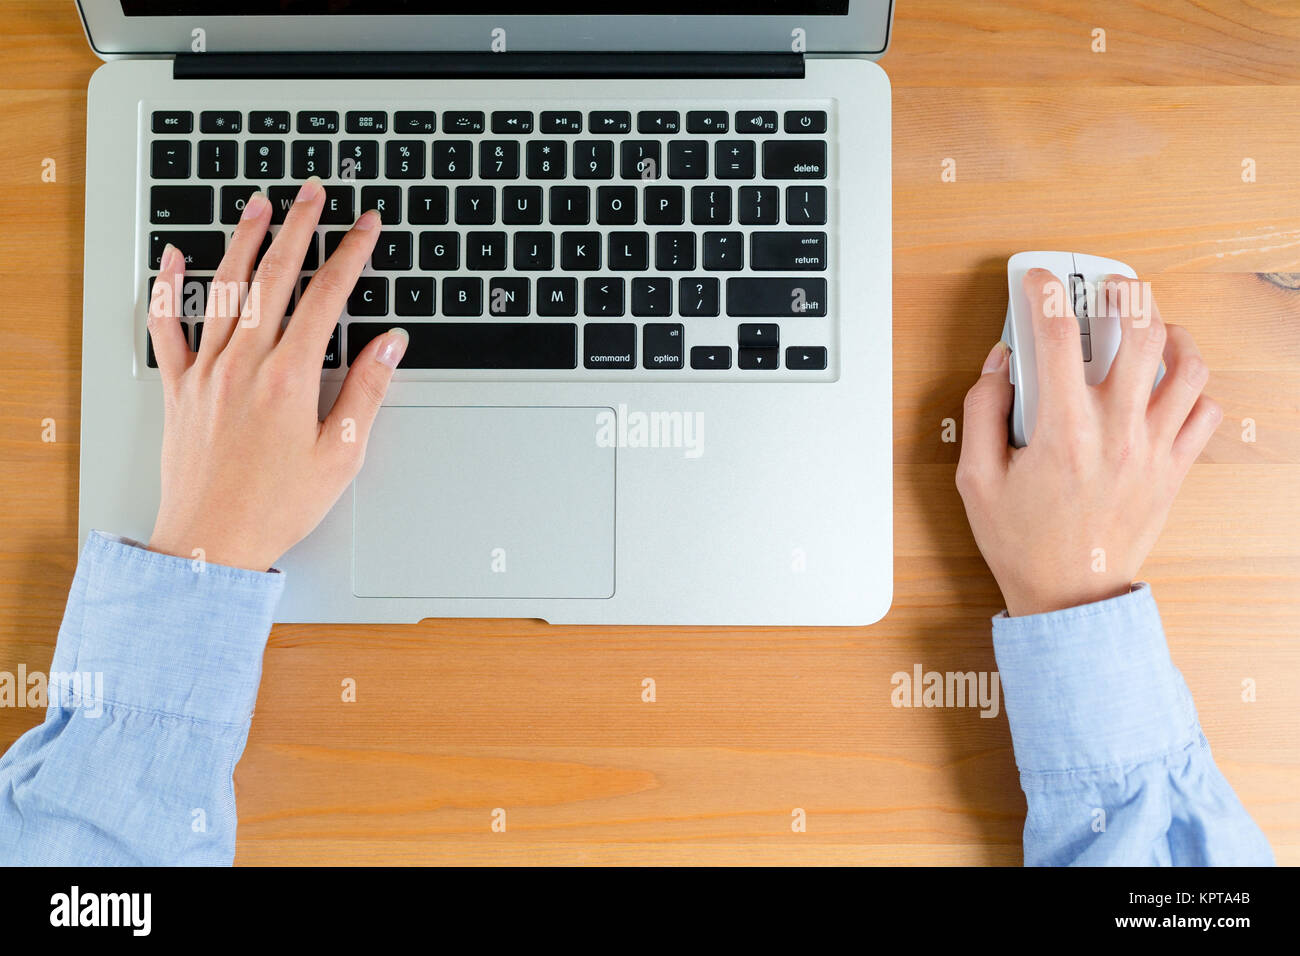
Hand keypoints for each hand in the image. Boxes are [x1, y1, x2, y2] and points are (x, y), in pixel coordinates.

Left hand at [145, 178, 408, 571]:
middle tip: (314, 193)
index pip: (328, 296)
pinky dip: (168, 289)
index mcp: (290, 377)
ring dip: (244, 240)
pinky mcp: (178, 387)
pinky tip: (173, 259)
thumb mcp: (342, 454)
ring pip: (224, 288)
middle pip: (274, 276)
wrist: (211, 543)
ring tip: (260, 204)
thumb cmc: (277, 506)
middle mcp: (245, 363)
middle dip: (299, 227)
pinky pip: (167, 326)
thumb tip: (391, 344)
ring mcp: (206, 371)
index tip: (365, 226)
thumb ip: (367, 391)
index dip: (351, 253)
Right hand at [956, 268, 1221, 615]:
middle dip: (1124, 292)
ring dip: (1170, 330)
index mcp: (1063, 431)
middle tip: (1108, 283)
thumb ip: (982, 411)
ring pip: (1187, 364)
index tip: (1037, 281)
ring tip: (1149, 323)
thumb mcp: (975, 479)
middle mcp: (1117, 431)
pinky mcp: (1174, 469)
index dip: (1044, 294)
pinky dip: (1193, 386)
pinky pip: (1204, 411)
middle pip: (1140, 331)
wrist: (1071, 597)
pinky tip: (1169, 381)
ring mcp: (1154, 448)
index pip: (1057, 336)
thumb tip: (1000, 364)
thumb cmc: (1023, 543)